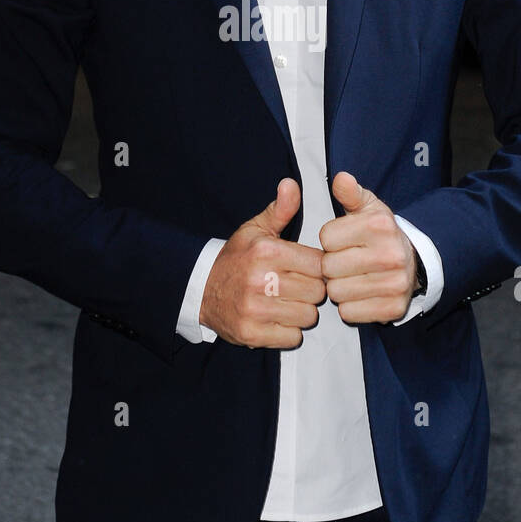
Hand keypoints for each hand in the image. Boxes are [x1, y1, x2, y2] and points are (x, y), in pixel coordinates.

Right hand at [199, 178, 325, 347]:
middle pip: (317, 292)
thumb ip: (280, 209)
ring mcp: (255, 310)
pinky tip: (276, 318)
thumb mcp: (255, 229)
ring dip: (301, 311)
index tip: (306, 268)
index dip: (317, 268)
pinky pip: (292, 337)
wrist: (201, 289)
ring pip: (307, 316)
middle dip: (311, 290)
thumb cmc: (236, 258)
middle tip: (295, 286)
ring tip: (286, 302)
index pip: (319, 264)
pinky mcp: (251, 334)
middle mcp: (261, 280)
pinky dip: (288, 331)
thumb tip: (291, 184)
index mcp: (267, 252)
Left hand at [320, 171, 420, 323]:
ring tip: (352, 276)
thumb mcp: (368, 207)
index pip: (326, 237)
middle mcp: (390, 255)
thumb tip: (341, 179)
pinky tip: (360, 293)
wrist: (413, 262)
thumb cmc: (381, 234)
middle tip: (346, 261)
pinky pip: (348, 313)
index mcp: (380, 226)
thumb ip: (350, 192)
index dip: (330, 240)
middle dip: (331, 264)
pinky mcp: (393, 309)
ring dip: (338, 286)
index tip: (343, 240)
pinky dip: (349, 306)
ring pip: (336, 292)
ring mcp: (394, 284)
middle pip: (328, 267)